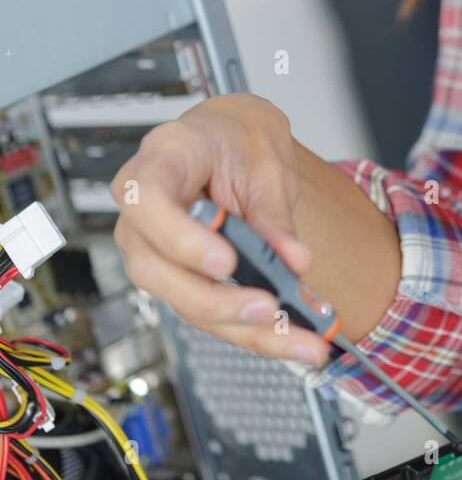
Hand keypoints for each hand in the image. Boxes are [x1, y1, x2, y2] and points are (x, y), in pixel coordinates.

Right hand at [111, 94, 330, 368]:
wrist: (231, 140)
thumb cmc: (238, 140)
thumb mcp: (265, 163)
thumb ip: (274, 215)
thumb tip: (294, 262)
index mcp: (163, 158)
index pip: (146, 199)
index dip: (180, 238)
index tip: (225, 262)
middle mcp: (142, 208)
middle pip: (154, 269)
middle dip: (214, 300)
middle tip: (269, 308)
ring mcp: (153, 247)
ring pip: (181, 302)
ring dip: (242, 328)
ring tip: (300, 339)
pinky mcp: (177, 277)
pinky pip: (206, 310)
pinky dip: (251, 330)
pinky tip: (290, 338)